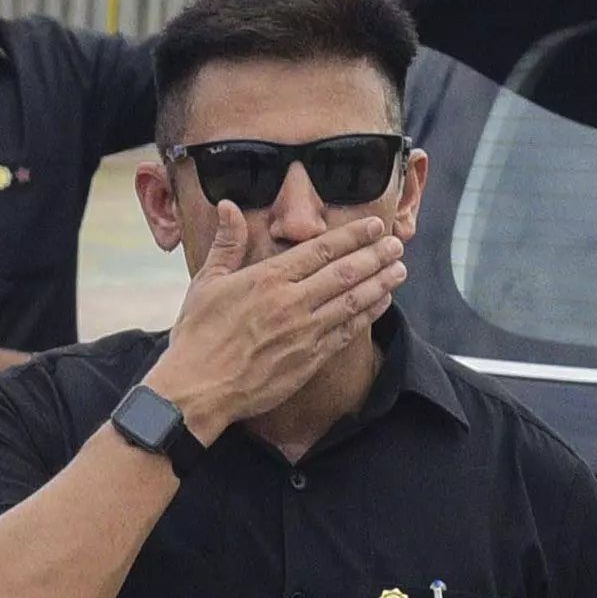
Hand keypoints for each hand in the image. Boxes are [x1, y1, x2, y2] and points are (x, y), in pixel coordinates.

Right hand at [138, 198, 399, 440]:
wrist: (196, 392)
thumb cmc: (196, 337)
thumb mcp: (205, 284)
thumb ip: (227, 244)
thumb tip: (228, 205)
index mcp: (267, 279)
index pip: (321, 249)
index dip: (353, 235)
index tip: (374, 225)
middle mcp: (292, 302)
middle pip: (346, 271)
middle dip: (376, 255)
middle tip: (397, 243)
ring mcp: (304, 332)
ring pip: (354, 299)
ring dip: (381, 282)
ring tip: (400, 268)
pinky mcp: (309, 359)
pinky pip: (348, 330)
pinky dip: (370, 314)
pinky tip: (383, 302)